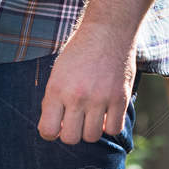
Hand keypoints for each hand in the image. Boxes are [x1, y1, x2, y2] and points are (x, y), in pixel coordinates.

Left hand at [38, 23, 136, 144]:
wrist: (108, 30)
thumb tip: (54, 129)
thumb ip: (54, 100)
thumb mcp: (58, 72)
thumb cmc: (80, 51)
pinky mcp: (120, 97)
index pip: (47, 131)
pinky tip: (107, 112)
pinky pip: (114, 129)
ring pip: (92, 136)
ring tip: (92, 114)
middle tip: (76, 119)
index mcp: (57, 89)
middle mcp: (77, 96)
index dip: (51, 132)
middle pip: (71, 138)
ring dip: (91, 129)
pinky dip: (110, 125)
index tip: (58, 124)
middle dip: (72, 132)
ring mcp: (100, 98)